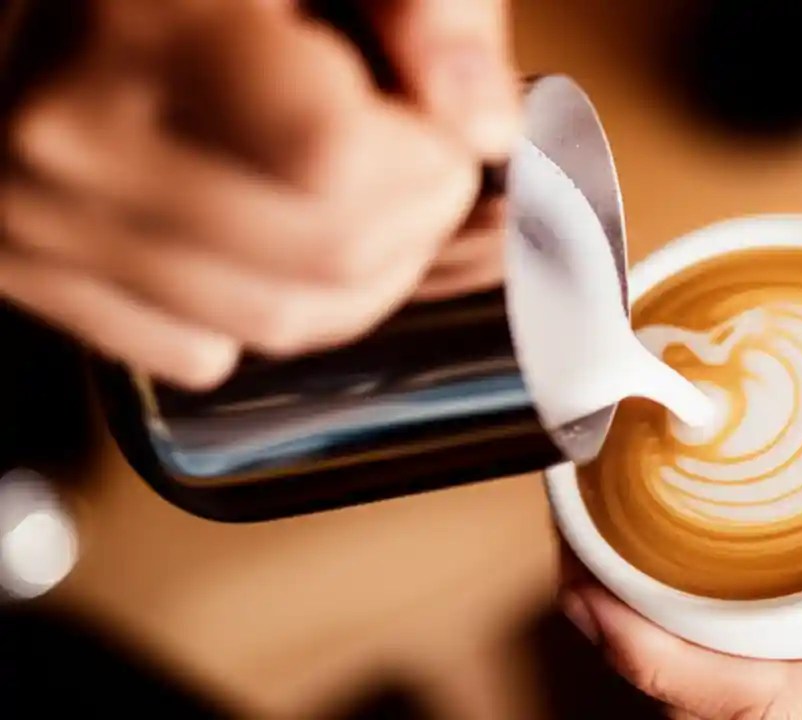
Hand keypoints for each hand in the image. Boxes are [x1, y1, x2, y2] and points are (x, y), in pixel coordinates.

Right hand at [0, 0, 516, 388]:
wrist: (55, 3)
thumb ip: (425, 8)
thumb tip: (485, 128)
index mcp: (147, 33)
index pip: (334, 156)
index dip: (427, 158)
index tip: (440, 131)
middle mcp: (76, 144)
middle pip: (329, 254)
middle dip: (419, 220)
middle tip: (422, 168)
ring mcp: (44, 226)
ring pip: (282, 323)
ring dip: (366, 277)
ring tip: (365, 202)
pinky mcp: (35, 282)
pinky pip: (205, 353)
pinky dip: (272, 312)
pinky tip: (279, 238)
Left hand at [558, 319, 801, 719]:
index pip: (724, 695)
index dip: (633, 638)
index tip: (581, 571)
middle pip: (698, 693)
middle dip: (627, 617)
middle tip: (587, 530)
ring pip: (736, 692)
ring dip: (675, 625)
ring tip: (634, 544)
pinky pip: (793, 684)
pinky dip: (750, 636)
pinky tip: (752, 576)